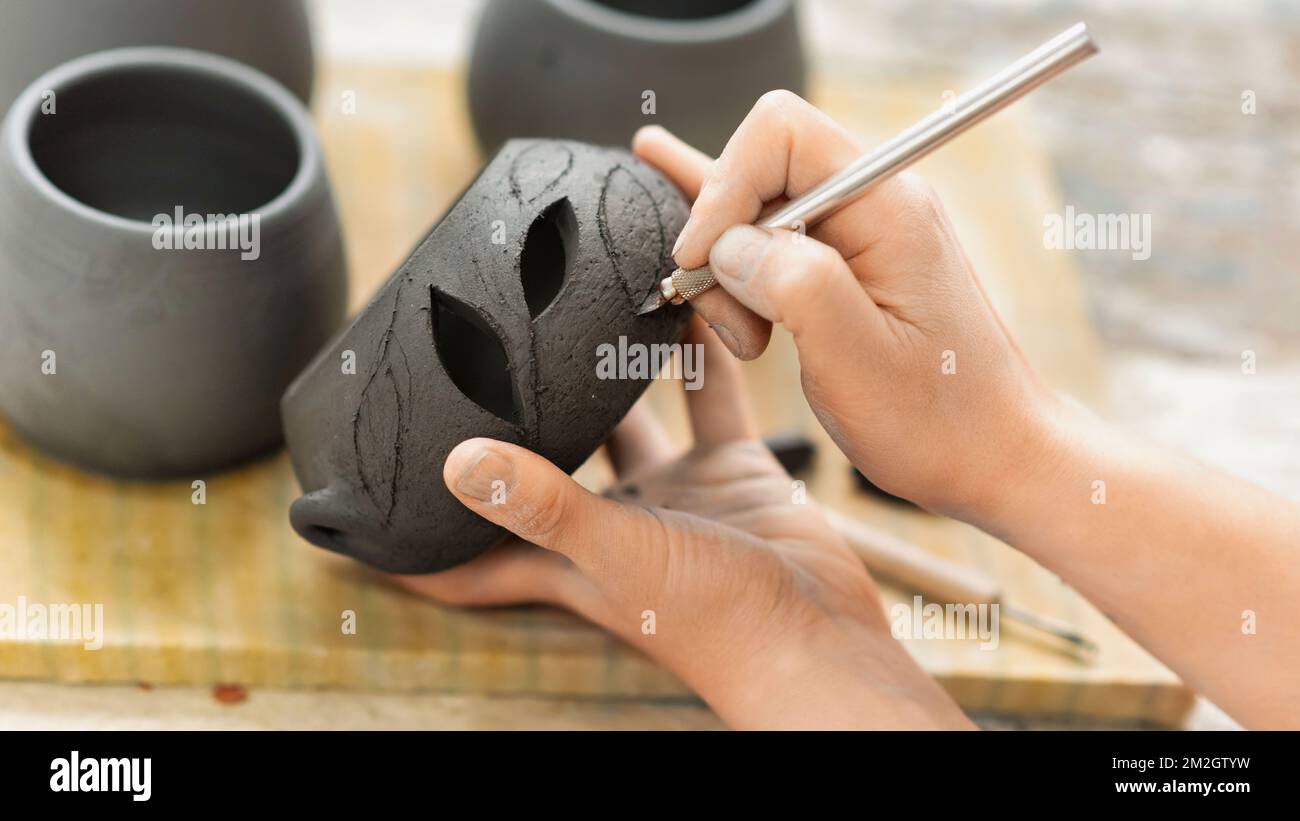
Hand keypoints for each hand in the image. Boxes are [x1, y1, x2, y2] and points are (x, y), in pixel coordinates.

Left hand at [397, 317, 971, 729]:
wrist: (823, 637)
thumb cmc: (719, 622)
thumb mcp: (619, 556)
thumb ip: (545, 506)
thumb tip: (454, 463)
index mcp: (566, 557)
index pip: (470, 554)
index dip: (415, 539)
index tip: (363, 502)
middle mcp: (611, 522)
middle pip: (544, 461)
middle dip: (515, 414)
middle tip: (480, 349)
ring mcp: (673, 495)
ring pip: (627, 419)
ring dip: (606, 371)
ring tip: (581, 304)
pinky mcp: (729, 472)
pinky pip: (706, 401)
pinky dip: (696, 358)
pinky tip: (683, 305)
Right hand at [633, 92, 1062, 521]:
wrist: (995, 456)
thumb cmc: (940, 420)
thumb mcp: (858, 361)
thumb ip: (794, 285)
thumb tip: (727, 246)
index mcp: (887, 208)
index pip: (779, 134)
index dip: (723, 187)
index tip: (698, 263)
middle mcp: (874, 204)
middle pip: (759, 171)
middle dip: (721, 240)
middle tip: (737, 327)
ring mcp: (860, 233)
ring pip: (757, 212)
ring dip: (730, 274)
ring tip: (751, 344)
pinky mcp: (846, 267)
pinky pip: (775, 238)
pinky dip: (734, 255)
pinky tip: (683, 212)